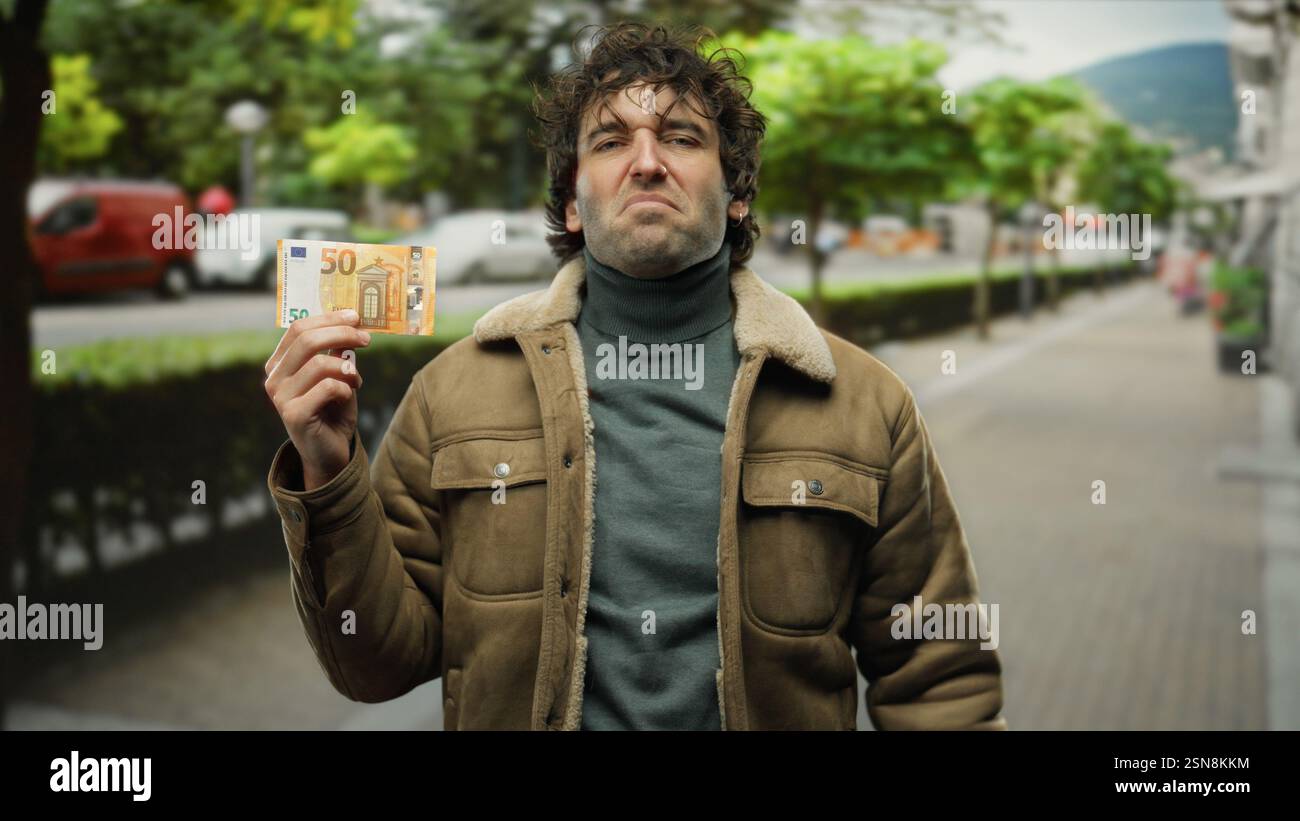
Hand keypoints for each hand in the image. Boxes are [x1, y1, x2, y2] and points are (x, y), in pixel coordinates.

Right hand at [264, 309, 370, 489]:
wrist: (330, 452)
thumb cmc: (333, 410)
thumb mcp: (337, 375)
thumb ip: (338, 352)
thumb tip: (350, 322)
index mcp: (280, 363)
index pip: (298, 328)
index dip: (328, 318)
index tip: (355, 316)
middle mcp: (274, 378)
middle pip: (306, 340)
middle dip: (341, 333)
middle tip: (366, 338)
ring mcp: (280, 397)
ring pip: (318, 363)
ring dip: (347, 367)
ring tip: (356, 378)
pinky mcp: (294, 415)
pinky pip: (327, 387)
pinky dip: (346, 387)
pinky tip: (349, 394)